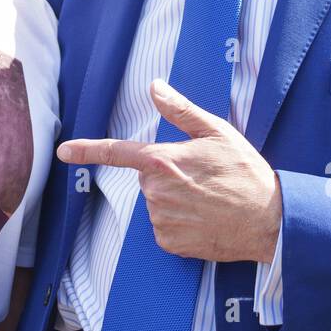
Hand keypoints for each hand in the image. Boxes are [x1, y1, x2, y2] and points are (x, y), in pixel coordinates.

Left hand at [57, 79, 282, 263]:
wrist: (268, 220)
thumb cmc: (245, 172)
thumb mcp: (216, 132)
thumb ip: (180, 110)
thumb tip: (155, 86)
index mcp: (162, 161)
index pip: (116, 152)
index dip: (86, 150)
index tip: (62, 151)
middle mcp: (156, 192)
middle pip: (148, 178)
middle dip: (168, 175)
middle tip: (203, 177)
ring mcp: (161, 220)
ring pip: (157, 203)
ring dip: (176, 200)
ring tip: (209, 199)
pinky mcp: (169, 243)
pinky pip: (164, 228)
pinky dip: (180, 223)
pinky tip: (204, 219)